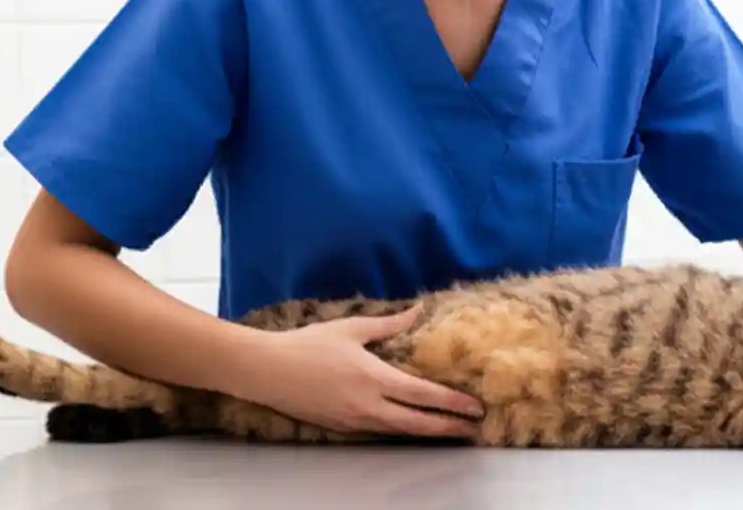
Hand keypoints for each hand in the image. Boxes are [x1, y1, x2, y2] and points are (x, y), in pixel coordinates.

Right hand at [229, 305, 484, 436]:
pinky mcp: (341, 428)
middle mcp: (368, 406)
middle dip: (448, 426)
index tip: (475, 407)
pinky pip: (379, 432)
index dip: (453, 402)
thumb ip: (389, 324)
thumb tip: (418, 309)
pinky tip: (411, 426)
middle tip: (472, 428)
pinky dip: (401, 431)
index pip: (424, 395)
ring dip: (427, 431)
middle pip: (417, 422)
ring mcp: (354, 421)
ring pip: (399, 431)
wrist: (267, 371)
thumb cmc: (308, 344)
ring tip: (449, 430)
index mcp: (375, 379)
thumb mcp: (351, 328)